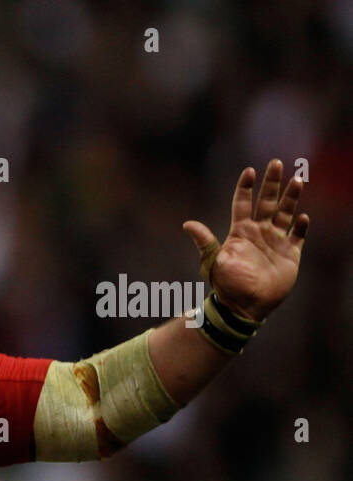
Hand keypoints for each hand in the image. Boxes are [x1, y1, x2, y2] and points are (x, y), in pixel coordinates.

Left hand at [183, 159, 308, 322]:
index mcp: (239, 232)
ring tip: (297, 180)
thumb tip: (187, 224)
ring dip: (291, 197)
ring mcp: (275, 241)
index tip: (249, 171)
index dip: (245, 187)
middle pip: (267, 201)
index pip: (242, 204)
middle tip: (277, 163)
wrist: (244, 307)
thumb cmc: (226, 285)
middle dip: (272, 183)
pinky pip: (298, 235)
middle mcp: (258, 232)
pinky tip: (303, 217)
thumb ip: (205, 241)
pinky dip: (301, 226)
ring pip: (285, 212)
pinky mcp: (290, 254)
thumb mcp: (212, 262)